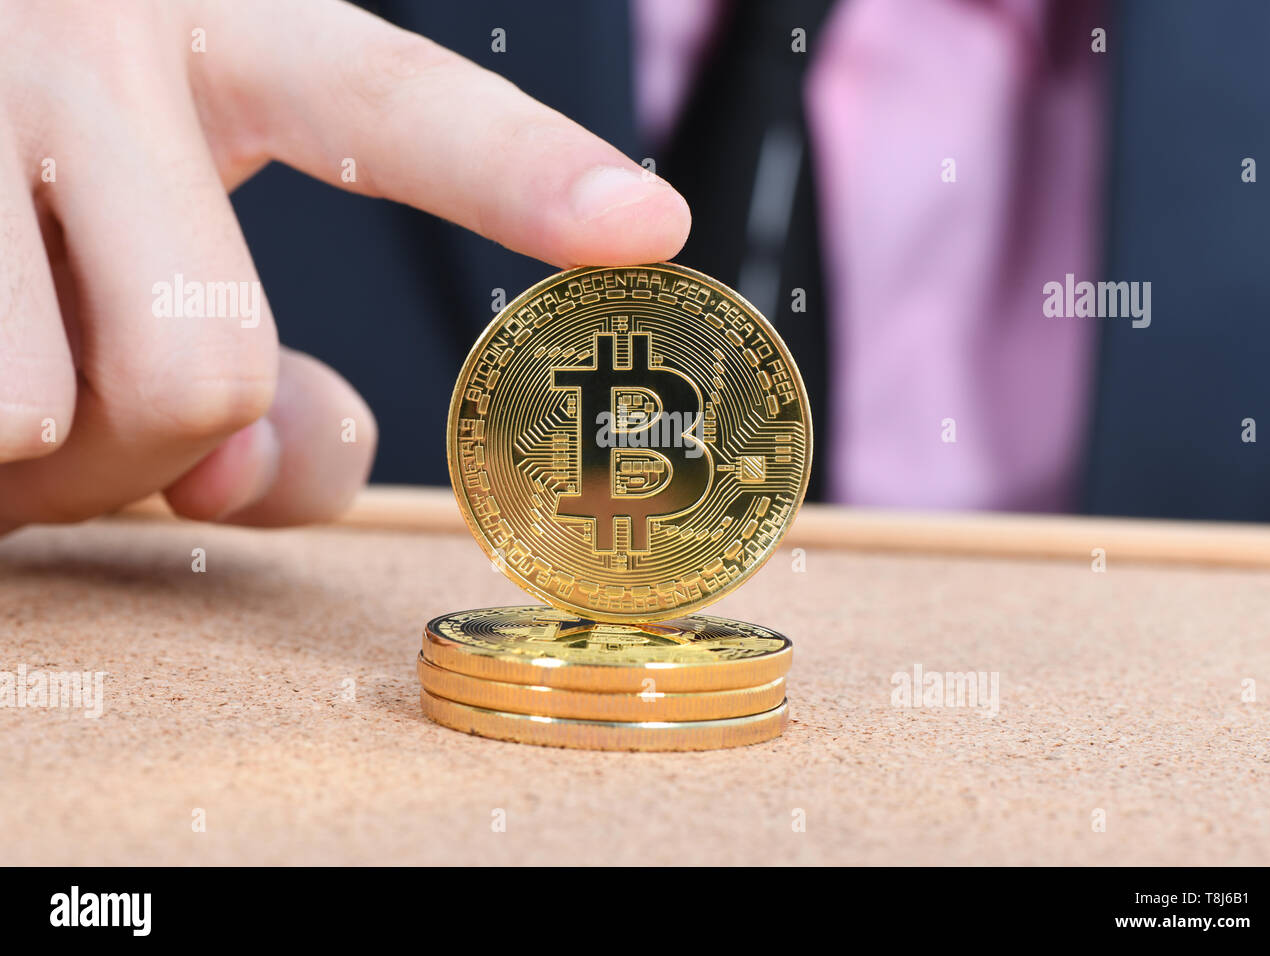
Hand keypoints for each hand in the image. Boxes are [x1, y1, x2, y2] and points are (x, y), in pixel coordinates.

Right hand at [0, 0, 689, 533]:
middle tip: (86, 389)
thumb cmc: (31, 202)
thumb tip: (248, 474)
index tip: (652, 225)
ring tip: (0, 354)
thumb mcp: (167, 251)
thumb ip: (262, 382)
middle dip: (154, 442)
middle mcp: (88, 33)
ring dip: (25, 450)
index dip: (522, 174)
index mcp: (221, 33)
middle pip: (205, 370)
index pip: (391, 102)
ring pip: (41, 419)